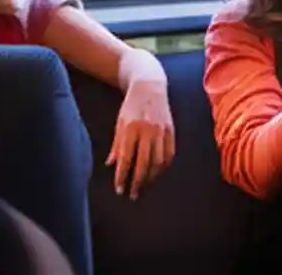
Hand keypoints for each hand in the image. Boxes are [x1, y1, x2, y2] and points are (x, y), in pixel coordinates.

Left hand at [106, 79, 174, 199]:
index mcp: (131, 128)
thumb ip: (117, 144)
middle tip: (133, 195)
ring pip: (158, 162)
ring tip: (145, 186)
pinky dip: (164, 166)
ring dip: (151, 177)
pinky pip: (169, 153)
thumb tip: (111, 164)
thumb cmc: (131, 105)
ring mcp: (161, 130)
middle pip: (144, 163)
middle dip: (138, 182)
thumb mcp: (119, 122)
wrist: (149, 86)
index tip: (119, 189)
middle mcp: (148, 130)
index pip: (126, 158)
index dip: (122, 176)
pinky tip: (158, 173)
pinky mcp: (171, 130)